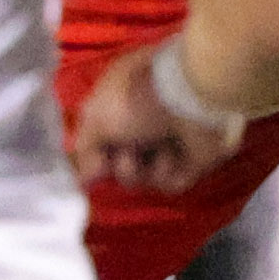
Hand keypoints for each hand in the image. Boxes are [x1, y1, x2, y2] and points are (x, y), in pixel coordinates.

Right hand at [69, 41, 248, 192]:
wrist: (192, 97)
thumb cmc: (138, 98)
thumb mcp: (97, 117)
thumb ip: (85, 148)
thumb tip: (86, 177)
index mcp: (121, 102)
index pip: (102, 138)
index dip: (95, 155)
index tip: (96, 164)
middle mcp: (144, 120)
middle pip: (121, 161)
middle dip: (120, 165)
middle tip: (127, 156)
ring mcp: (171, 139)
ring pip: (145, 175)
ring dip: (144, 170)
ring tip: (156, 152)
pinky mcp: (194, 158)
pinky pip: (171, 182)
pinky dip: (168, 175)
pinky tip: (172, 158)